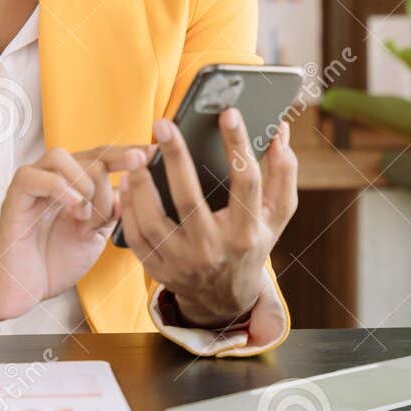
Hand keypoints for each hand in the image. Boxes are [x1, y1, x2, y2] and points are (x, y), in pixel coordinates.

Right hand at [0, 144, 144, 332]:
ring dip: (83, 183)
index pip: (104, 156)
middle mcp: (54, 177)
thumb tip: (130, 188)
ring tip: (84, 215)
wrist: (25, 290)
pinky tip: (74, 207)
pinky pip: (35, 176)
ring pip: (61, 156)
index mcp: (75, 183)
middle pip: (89, 155)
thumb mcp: (95, 236)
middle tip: (116, 199)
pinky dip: (60, 187)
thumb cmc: (55, 262)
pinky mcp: (15, 196)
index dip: (129, 153)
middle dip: (109, 178)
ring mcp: (33, 183)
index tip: (154, 154)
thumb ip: (112, 211)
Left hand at [118, 109, 298, 339]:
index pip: (246, 182)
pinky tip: (128, 183)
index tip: (228, 112)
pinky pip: (137, 237)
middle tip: (163, 123)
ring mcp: (183, 262)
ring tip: (137, 154)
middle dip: (176, 158)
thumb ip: (283, 172)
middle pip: (190, 199)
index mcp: (247, 232)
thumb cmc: (252, 242)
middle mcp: (214, 250)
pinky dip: (129, 209)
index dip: (239, 145)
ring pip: (155, 221)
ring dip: (142, 185)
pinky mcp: (159, 270)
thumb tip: (279, 131)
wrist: (225, 298)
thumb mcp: (275, 214)